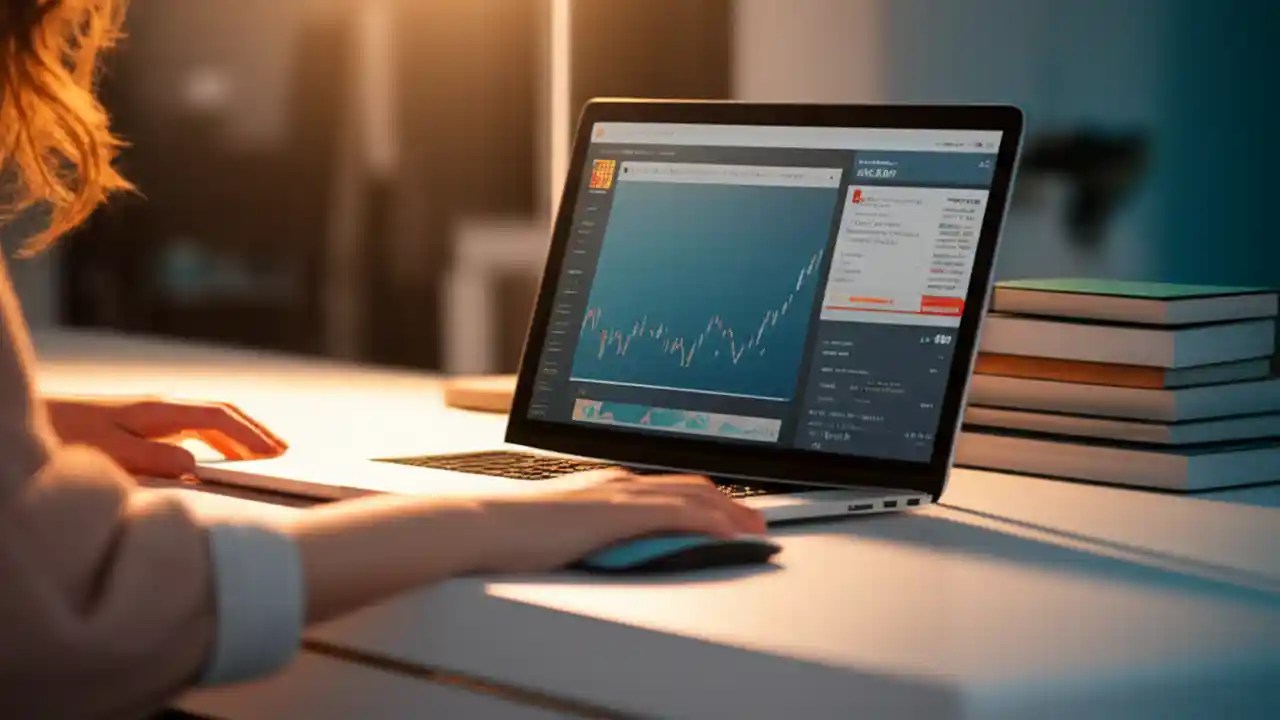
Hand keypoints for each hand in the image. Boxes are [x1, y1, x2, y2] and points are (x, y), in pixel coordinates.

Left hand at [45, 397, 286, 477]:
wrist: (34, 424)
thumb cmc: (68, 440)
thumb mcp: (112, 454)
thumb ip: (155, 458)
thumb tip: (198, 465)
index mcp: (160, 411)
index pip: (220, 419)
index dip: (251, 436)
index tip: (276, 455)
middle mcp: (161, 408)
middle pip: (222, 413)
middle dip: (255, 431)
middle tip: (284, 451)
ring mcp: (152, 414)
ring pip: (209, 420)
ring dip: (239, 435)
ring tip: (263, 454)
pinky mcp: (142, 425)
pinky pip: (194, 428)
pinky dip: (219, 439)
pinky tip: (222, 455)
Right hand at [287, 467, 767, 621]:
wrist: (484, 524)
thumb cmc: (508, 531)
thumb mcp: (557, 528)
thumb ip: (586, 530)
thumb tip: (601, 544)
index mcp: (605, 485)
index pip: (668, 486)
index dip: (705, 497)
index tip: (728, 511)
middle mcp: (618, 483)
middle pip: (690, 486)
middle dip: (729, 503)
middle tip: (756, 521)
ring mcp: (619, 496)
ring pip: (693, 497)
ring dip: (730, 512)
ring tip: (756, 530)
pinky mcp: (617, 513)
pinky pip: (677, 514)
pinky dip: (710, 522)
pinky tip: (728, 534)